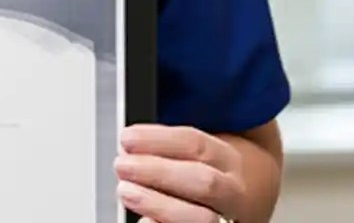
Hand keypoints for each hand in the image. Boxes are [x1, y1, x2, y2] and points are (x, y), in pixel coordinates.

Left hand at [114, 123, 245, 222]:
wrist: (225, 209)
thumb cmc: (195, 179)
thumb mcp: (188, 156)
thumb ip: (160, 152)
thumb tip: (127, 148)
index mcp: (225, 159)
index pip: (196, 144)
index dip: (157, 140)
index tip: (127, 139)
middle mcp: (231, 190)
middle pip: (204, 181)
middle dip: (158, 172)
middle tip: (122, 165)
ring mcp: (226, 219)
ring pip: (203, 217)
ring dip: (159, 204)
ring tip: (126, 192)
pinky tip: (144, 220)